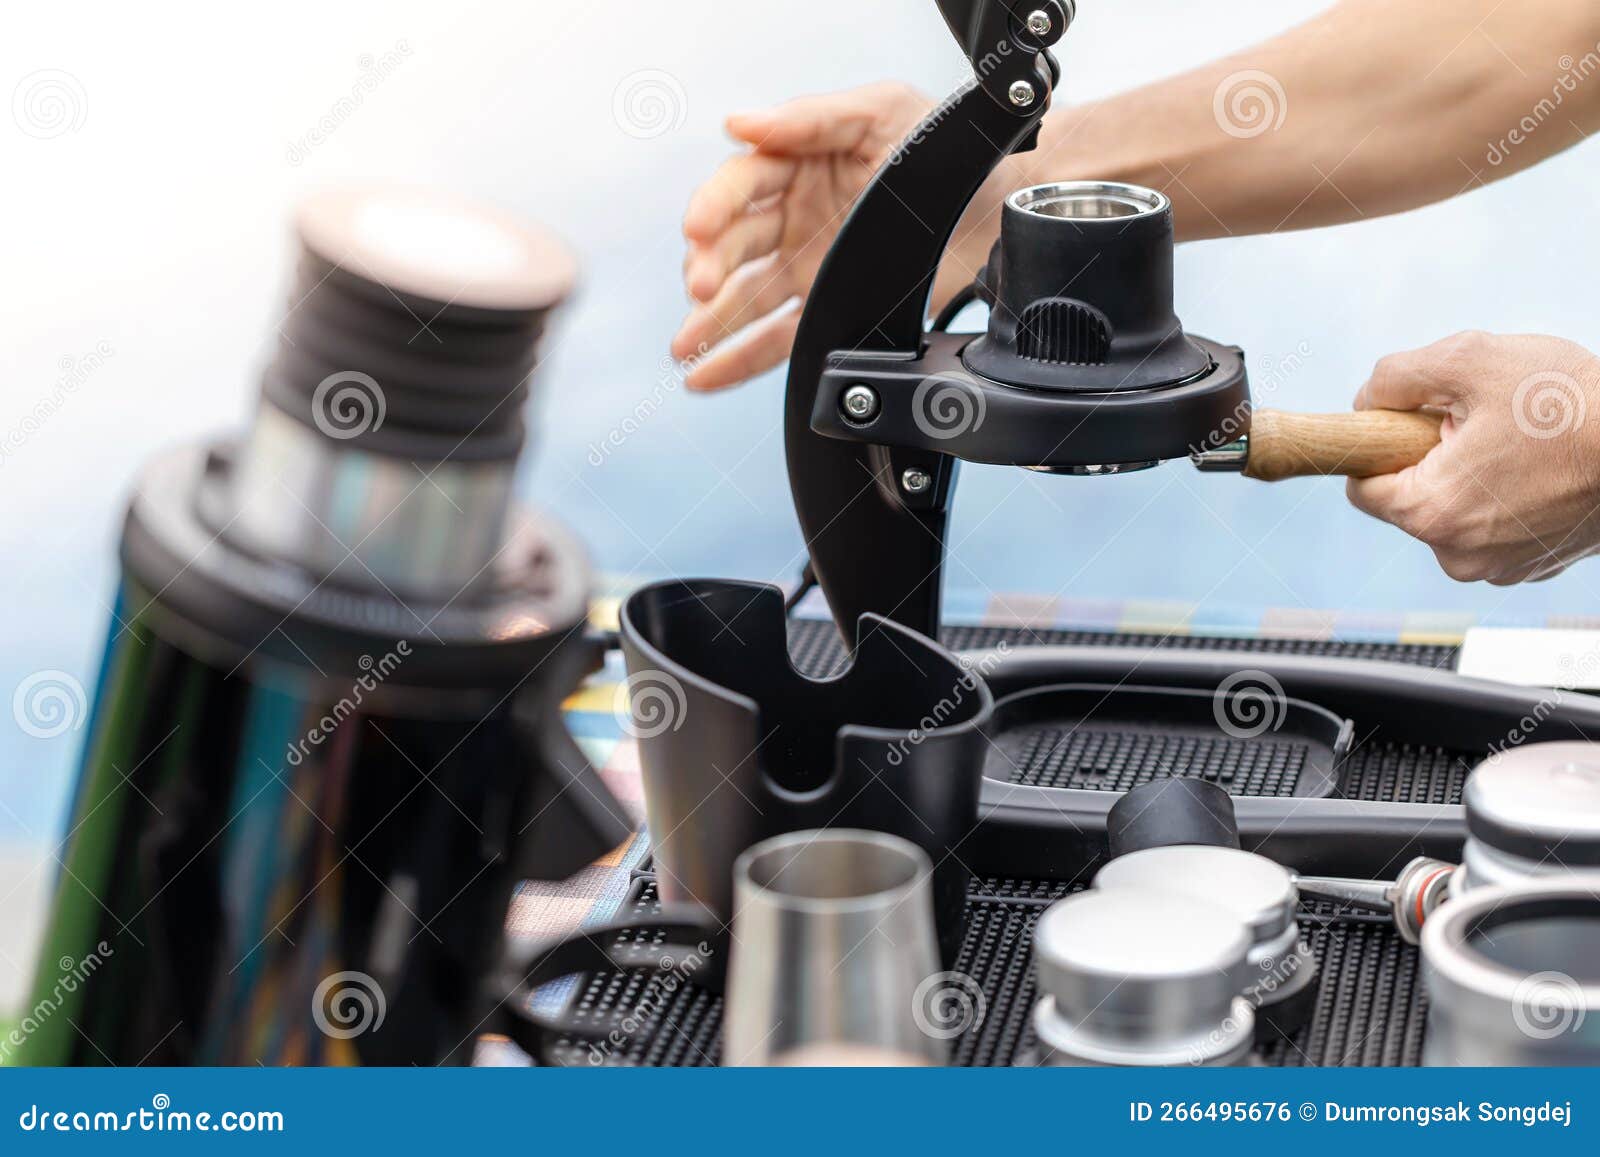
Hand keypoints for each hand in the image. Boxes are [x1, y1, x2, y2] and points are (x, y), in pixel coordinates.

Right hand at [671, 83, 945, 391]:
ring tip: (686, 344)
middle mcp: (796, 217)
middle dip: (709, 266)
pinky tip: (705, 374)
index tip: (698, 228)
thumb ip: (812, 118)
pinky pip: (779, 339)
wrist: (1004, 209)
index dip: (715, 206)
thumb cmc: (947, 149)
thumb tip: (742, 123)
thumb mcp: (881, 112)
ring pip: (746, 298)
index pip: (741, 185)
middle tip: (701, 284)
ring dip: (712, 321)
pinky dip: (739, 360)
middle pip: (735, 245)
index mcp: (800, 164)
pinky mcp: (832, 308)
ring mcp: (811, 267)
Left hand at [1346, 331, 1599, 584]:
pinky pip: (1494, 526)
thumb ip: (1395, 376)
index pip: (1362, 487)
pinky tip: (1541, 467)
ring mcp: (1499, 567)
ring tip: (1520, 444)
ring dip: (1471, 477)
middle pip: (1409, 500)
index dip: (1380, 447)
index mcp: (1429, 513)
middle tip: (1482, 424)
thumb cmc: (1572, 402)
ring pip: (1454, 513)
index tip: (1414, 423)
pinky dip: (1505, 497)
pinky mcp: (1534, 566)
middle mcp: (1457, 556)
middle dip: (1433, 459)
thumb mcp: (1468, 360)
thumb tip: (1367, 400)